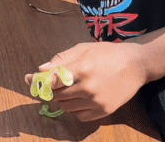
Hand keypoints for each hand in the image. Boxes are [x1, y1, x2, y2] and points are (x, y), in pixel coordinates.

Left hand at [24, 41, 149, 121]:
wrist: (136, 65)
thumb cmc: (107, 53)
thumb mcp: (83, 49)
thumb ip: (61, 60)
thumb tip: (41, 69)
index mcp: (82, 69)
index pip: (52, 80)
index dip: (38, 81)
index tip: (29, 80)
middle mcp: (89, 88)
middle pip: (57, 95)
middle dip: (52, 89)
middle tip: (54, 82)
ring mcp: (97, 102)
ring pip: (66, 107)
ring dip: (63, 99)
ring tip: (70, 88)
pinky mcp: (104, 112)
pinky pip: (79, 116)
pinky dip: (75, 109)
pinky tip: (80, 98)